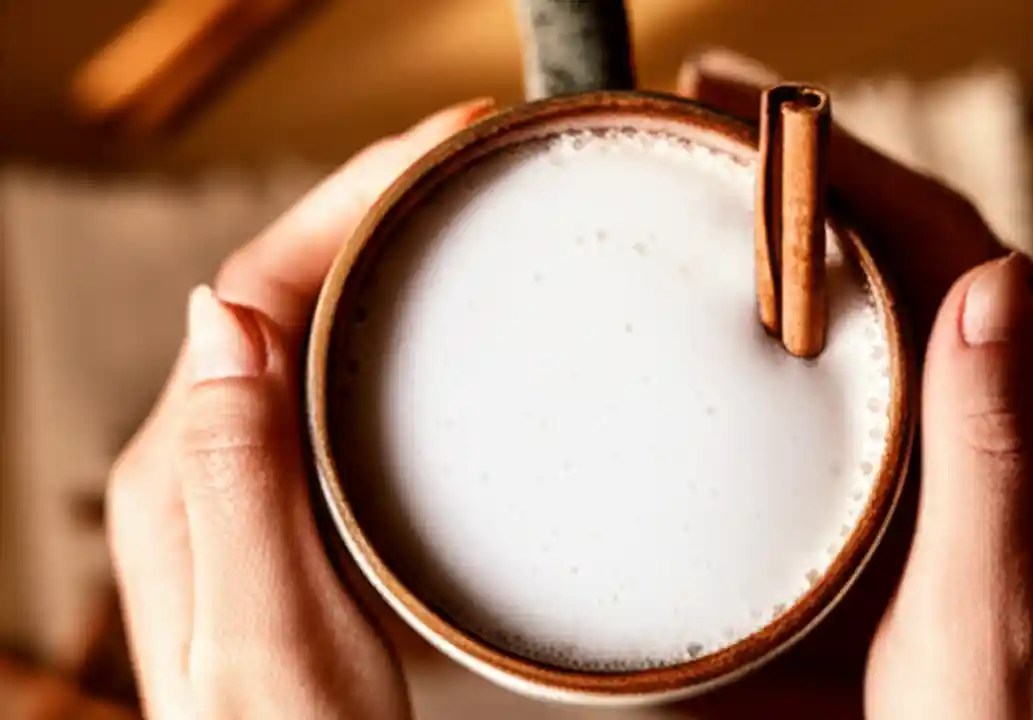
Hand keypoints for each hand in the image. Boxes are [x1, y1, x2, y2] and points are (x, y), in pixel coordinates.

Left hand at [107, 98, 493, 718]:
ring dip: (372, 248)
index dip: (343, 201)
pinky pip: (324, 374)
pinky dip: (378, 317)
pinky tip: (425, 312)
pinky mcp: (292, 501)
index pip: (256, 290)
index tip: (436, 148)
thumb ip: (238, 480)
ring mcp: (246, 479)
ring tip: (452, 202)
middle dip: (365, 201)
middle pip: (278, 287)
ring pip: (303, 323)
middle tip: (463, 154)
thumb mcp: (267, 628)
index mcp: (187, 473)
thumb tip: (221, 315)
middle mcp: (204, 461)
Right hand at [675, 50, 1032, 717]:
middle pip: (917, 251)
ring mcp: (977, 445)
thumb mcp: (992, 603)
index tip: (751, 109)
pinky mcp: (934, 485)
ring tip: (712, 189)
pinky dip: (805, 315)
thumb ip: (993, 456)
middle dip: (815, 174)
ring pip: (891, 300)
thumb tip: (991, 285)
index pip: (953, 243)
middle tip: (706, 127)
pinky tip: (745, 314)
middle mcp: (1023, 413)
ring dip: (806, 231)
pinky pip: (874, 366)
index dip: (854, 164)